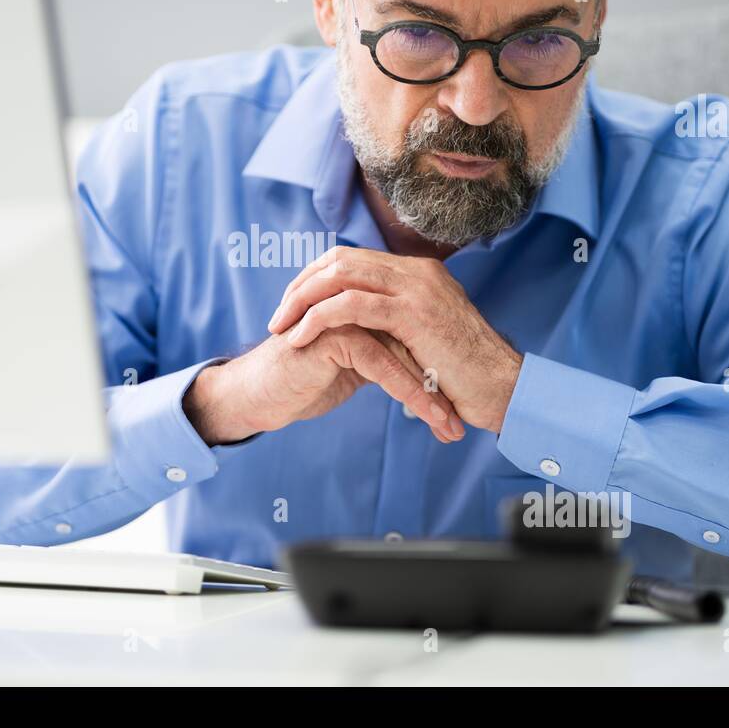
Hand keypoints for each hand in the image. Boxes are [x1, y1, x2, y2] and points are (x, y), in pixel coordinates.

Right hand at [183, 325, 465, 445]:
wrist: (262, 393)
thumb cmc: (306, 381)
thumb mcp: (357, 367)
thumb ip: (386, 354)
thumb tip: (427, 367)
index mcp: (368, 304)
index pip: (417, 334)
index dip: (441, 371)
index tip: (465, 408)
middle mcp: (360, 301)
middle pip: (415, 341)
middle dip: (443, 385)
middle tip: (466, 421)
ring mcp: (346, 312)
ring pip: (403, 352)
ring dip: (430, 394)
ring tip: (450, 426)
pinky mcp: (334, 331)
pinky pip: (381, 362)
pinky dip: (407, 391)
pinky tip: (426, 415)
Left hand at [267, 247, 523, 433]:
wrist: (503, 389)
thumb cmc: (466, 376)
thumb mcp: (426, 339)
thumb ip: (396, 325)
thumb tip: (360, 330)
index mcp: (419, 273)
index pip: (353, 258)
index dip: (316, 279)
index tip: (293, 306)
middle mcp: (417, 271)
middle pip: (340, 260)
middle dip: (301, 287)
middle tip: (277, 317)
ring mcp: (416, 288)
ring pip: (340, 276)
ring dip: (302, 301)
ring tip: (280, 329)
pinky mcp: (412, 313)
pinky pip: (351, 305)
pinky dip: (318, 318)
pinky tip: (301, 338)